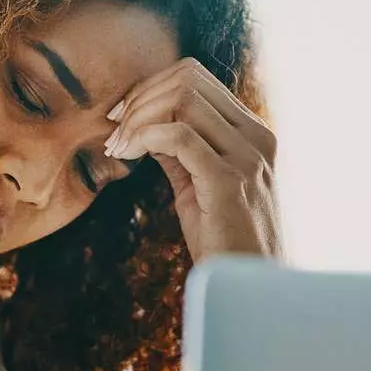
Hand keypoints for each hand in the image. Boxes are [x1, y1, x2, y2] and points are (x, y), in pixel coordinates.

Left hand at [104, 59, 280, 261]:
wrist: (252, 291)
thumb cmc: (227, 244)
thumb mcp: (201, 189)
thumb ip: (181, 154)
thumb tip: (146, 128)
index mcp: (253, 133)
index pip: (197, 79)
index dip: (151, 88)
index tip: (122, 118)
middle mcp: (257, 137)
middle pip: (189, 78)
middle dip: (140, 97)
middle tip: (114, 130)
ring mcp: (247, 157)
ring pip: (183, 99)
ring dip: (138, 118)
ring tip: (117, 147)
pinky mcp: (230, 182)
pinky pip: (178, 137)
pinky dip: (143, 138)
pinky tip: (127, 155)